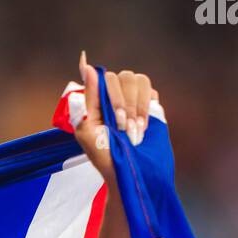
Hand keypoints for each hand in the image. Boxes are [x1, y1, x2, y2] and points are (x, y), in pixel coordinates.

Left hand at [73, 53, 159, 183]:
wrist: (129, 173)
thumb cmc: (104, 155)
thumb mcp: (88, 128)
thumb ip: (88, 97)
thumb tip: (86, 64)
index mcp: (98, 99)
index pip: (106, 77)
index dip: (112, 96)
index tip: (116, 119)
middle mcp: (116, 95)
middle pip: (124, 77)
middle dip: (125, 106)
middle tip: (124, 130)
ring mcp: (133, 99)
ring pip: (139, 81)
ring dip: (137, 108)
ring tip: (135, 132)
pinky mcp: (150, 106)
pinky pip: (151, 91)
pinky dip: (147, 108)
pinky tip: (143, 127)